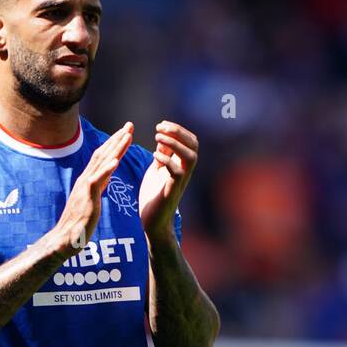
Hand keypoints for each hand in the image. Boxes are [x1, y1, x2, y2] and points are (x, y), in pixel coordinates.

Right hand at [51, 122, 133, 255]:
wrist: (65, 240)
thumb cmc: (78, 224)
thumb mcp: (92, 200)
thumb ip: (99, 187)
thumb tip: (106, 177)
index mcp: (88, 180)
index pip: (103, 157)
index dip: (115, 144)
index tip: (127, 132)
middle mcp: (85, 179)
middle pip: (103, 154)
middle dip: (117, 139)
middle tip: (130, 125)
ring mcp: (85, 187)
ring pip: (101, 163)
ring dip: (115, 148)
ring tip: (127, 136)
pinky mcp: (86, 198)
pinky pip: (97, 181)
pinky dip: (106, 170)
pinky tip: (116, 160)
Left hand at [139, 120, 197, 239]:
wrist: (153, 222)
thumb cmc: (154, 196)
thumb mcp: (157, 170)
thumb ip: (163, 155)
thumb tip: (163, 137)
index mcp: (182, 165)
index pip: (190, 140)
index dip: (178, 129)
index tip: (161, 125)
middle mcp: (185, 171)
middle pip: (194, 145)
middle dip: (178, 131)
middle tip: (159, 127)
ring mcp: (181, 181)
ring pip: (190, 157)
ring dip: (174, 143)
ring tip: (157, 138)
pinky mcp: (172, 191)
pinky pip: (177, 172)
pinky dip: (167, 160)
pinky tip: (154, 155)